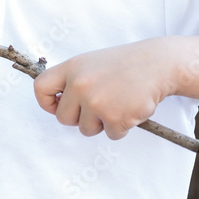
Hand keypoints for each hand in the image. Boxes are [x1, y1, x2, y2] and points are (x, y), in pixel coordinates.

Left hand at [33, 38, 174, 138]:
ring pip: (86, 130)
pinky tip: (129, 107)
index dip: (47, 102)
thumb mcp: (90, 63)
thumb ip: (72, 81)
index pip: (41, 88)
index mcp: (71, 68)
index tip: (59, 105)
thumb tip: (58, 105)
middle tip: (98, 105)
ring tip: (116, 102)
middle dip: (79, 118)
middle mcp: (80, 85)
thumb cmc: (124, 64)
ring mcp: (97, 102)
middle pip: (63, 118)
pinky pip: (110, 135)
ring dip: (101, 123)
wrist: (157, 64)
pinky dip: (121, 127)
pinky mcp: (115, 118)